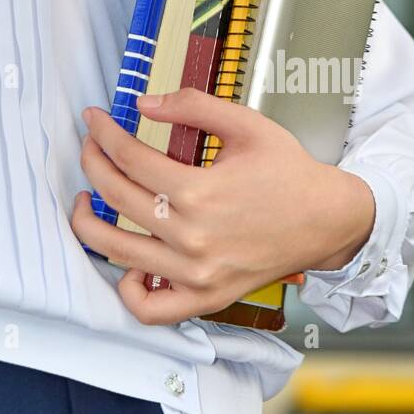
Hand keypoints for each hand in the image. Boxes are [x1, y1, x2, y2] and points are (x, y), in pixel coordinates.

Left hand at [71, 88, 375, 325]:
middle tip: (91, 146)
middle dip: (92, 163)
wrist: (328, 219)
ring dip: (88, 222)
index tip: (94, 119)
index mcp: (199, 192)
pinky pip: (151, 308)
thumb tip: (143, 104)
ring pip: (117, 252)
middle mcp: (192, 238)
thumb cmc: (289, 171)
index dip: (104, 133)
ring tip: (85, 199)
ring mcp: (196, 274)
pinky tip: (125, 261)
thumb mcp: (245, 124)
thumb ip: (192, 106)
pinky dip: (128, 289)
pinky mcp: (205, 297)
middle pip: (115, 198)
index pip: (129, 159)